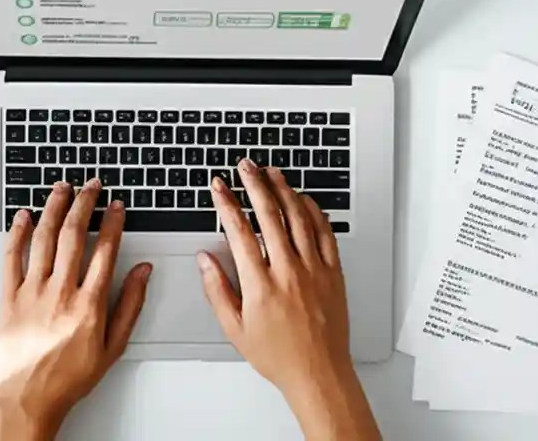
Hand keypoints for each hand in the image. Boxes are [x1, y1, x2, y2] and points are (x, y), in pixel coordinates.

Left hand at [0, 180, 151, 440]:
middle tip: (91, 187)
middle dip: (84, 204)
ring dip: (54, 208)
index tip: (116, 206)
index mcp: (89, 304)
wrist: (29, 398)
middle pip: (74, 235)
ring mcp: (32, 293)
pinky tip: (24, 216)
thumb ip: (130, 305)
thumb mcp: (113, 346)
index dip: (112, 222)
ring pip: (44, 239)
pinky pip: (12, 258)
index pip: (105, 250)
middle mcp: (60, 293)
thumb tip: (143, 272)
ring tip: (61, 189)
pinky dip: (18, 234)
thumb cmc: (70, 377)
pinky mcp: (9, 298)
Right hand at [198, 159, 381, 440]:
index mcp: (260, 285)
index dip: (226, 203)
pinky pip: (324, 233)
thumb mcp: (235, 329)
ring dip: (284, 190)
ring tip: (272, 173)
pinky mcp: (333, 272)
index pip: (239, 231)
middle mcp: (288, 271)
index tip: (219, 186)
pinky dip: (313, 211)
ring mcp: (314, 269)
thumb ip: (217, 290)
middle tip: (245, 166)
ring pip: (298, 218)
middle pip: (269, 215)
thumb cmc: (278, 355)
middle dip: (254, 185)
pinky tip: (304, 199)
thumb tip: (204, 260)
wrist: (318, 372)